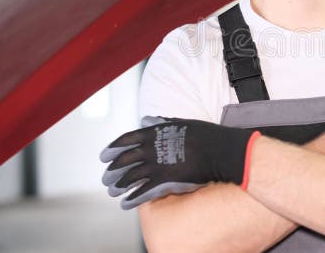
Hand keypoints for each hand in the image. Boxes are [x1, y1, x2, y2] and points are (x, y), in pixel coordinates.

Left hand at [100, 117, 259, 209]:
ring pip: (129, 177)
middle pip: (123, 161)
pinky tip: (125, 204)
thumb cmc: (204, 135)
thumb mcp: (181, 122)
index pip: (125, 140)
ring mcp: (157, 165)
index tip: (104, 156)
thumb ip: (161, 123)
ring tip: (113, 191)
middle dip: (112, 170)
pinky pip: (142, 192)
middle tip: (106, 178)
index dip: (111, 149)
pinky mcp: (165, 181)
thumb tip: (146, 120)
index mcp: (153, 133)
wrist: (220, 150)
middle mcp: (151, 149)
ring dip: (118, 186)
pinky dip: (132, 199)